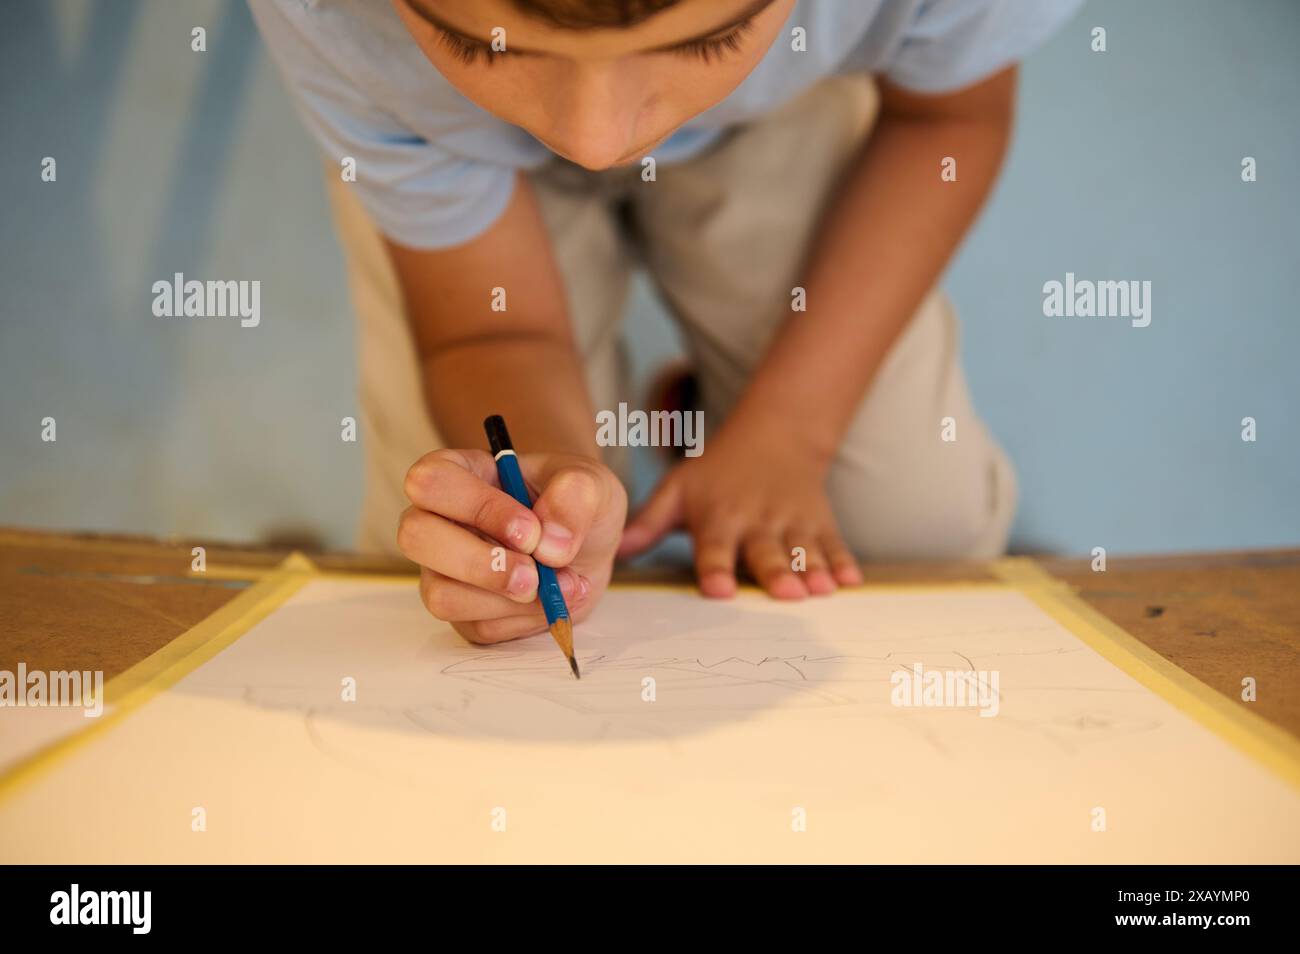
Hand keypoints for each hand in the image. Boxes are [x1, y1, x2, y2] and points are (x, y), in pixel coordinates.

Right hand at [399, 449, 626, 642]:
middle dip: (482, 563)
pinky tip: (552, 599)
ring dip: (505, 599)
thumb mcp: (592, 485)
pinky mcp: (462, 612)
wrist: (586, 549)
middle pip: (415, 537)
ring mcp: (443, 569)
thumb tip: (550, 546)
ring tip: (559, 585)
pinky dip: (522, 619)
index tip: (532, 531)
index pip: (430, 481)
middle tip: (535, 573)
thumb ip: (575, 497)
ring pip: (441, 594)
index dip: (479, 508)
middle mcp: (438, 520)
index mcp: (460, 473)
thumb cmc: (575, 506)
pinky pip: (476, 627)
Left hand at [618, 438, 862, 598]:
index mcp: (719, 517)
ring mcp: (792, 521)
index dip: (716, 568)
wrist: (774, 435)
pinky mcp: (820, 521)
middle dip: (777, 573)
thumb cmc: (716, 473)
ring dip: (814, 570)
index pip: (715, 547)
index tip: (717, 590)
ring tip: (823, 591)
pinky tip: (851, 582)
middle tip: (786, 595)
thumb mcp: (678, 489)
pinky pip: (834, 542)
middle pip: (767, 552)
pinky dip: (844, 561)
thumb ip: (647, 523)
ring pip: (805, 550)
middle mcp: (757, 521)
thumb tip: (611, 550)